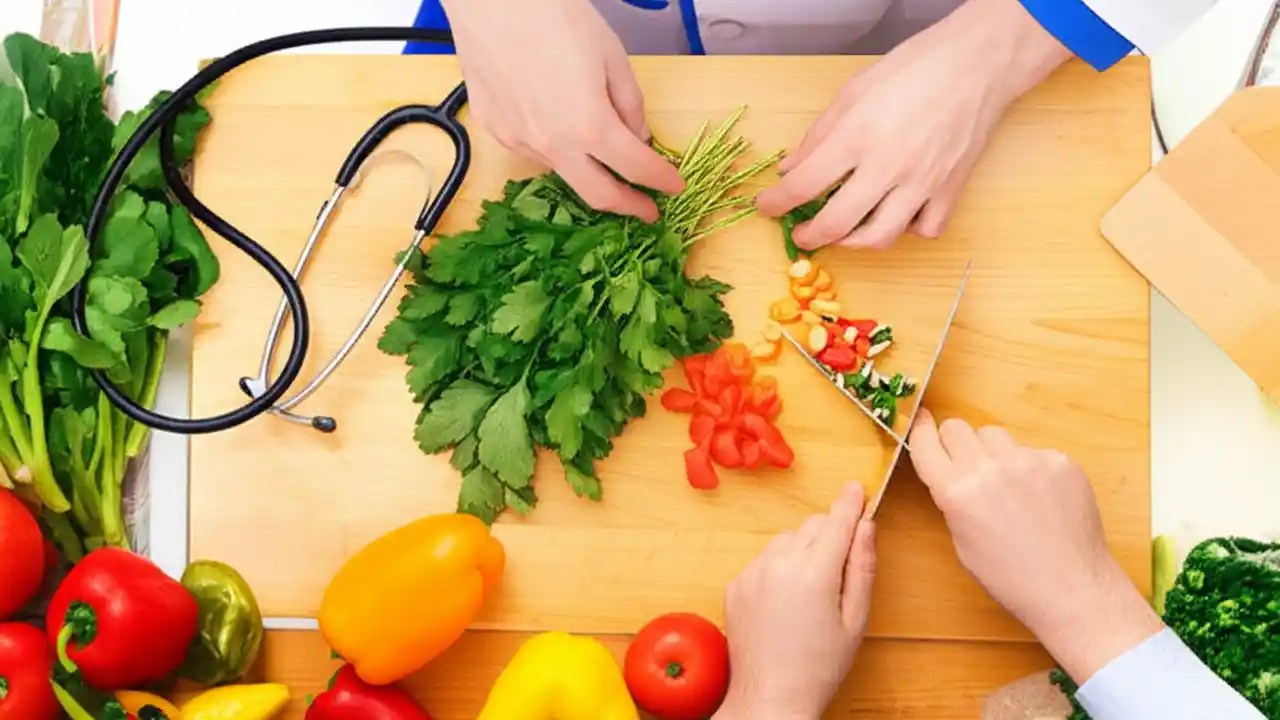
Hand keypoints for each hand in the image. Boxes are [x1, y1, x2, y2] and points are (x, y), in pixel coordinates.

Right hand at [442, 0, 682, 220]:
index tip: (672, 186)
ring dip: (587, 168)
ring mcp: (519, 140)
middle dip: (628, 206)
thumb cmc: (554, 15)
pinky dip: (554, 146)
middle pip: (598, 195)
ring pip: (563, 170)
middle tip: (644, 209)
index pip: (636, 168)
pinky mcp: (496, 129)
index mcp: (590, 125)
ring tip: (597, 148)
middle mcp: (553, 144)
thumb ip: (630, 105)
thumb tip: (638, 137)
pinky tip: (556, 120)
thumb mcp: (612, 57)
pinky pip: (533, 149)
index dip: (660, 180)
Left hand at [713, 482, 875, 719]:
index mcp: (814, 573)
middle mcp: (779, 565)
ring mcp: (752, 573)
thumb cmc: (818, 667)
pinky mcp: (735, 585)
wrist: (770, 697)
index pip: (837, 522)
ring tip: (810, 592)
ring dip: (801, 551)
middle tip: (838, 568)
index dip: (850, 503)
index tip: (856, 488)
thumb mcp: (855, 620)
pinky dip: (777, 568)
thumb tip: (866, 526)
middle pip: (811, 526)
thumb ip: (861, 567)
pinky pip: (763, 560)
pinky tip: (785, 602)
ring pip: (785, 541)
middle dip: (829, 535)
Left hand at [755, 0, 1070, 249]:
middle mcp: (888, 165)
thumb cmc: (914, 69)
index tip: (766, 208)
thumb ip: (818, 136)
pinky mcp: (951, 190)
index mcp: (857, 136)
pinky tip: (896, 215)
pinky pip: (924, 229)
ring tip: (843, 231)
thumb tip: (790, 169)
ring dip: (853, 242)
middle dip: (809, 235)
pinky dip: (906, 230)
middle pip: (837, 224)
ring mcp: (922, 182)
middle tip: (801, 232)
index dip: (776, 204)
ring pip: (880, 238)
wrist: (978, 64)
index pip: (803, 185)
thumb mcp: (852, 92)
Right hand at [907, 410, 1163, 682]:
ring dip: (993, 452)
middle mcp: (989, 467)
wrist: (1072, 588)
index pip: (925, 443)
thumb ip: (953, 499)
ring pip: (995, 435)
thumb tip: (952, 472)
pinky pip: (1032, 451)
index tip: (921, 421)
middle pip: (958, 427)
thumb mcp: (962, 542)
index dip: (920, 431)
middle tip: (968, 466)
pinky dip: (1031, 468)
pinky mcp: (1059, 460)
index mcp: (956, 491)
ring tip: (1010, 485)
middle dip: (957, 443)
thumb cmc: (1011, 577)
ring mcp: (1028, 460)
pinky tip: (1042, 499)